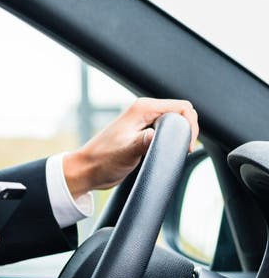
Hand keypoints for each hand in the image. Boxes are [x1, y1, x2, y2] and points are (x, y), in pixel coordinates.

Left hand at [63, 97, 199, 196]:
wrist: (87, 170)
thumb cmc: (102, 161)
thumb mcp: (125, 153)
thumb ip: (142, 142)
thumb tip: (156, 135)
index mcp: (142, 108)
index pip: (182, 107)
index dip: (191, 125)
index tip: (186, 145)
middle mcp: (144, 111)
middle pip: (181, 114)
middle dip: (187, 131)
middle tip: (183, 150)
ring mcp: (144, 122)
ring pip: (175, 123)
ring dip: (180, 136)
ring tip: (176, 152)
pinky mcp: (144, 133)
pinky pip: (167, 132)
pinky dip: (172, 141)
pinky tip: (168, 153)